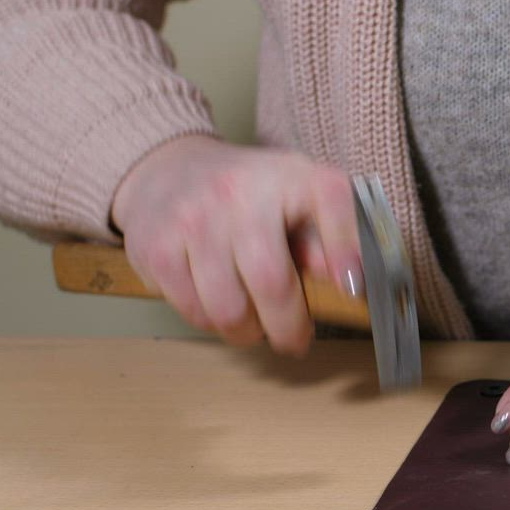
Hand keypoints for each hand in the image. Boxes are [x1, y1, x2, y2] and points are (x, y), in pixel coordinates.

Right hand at [111, 135, 358, 354]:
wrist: (168, 168)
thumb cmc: (250, 190)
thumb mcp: (302, 191)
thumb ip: (335, 231)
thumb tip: (351, 281)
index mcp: (286, 175)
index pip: (332, 203)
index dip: (347, 250)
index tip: (354, 289)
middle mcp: (235, 194)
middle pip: (271, 283)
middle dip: (288, 327)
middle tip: (295, 341)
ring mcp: (191, 221)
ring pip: (228, 309)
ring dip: (247, 331)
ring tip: (254, 323)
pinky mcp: (155, 248)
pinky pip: (192, 310)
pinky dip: (211, 321)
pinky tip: (220, 306)